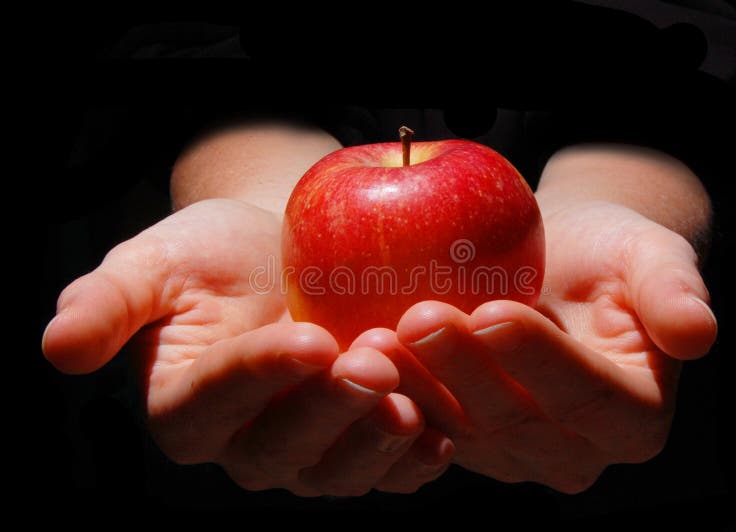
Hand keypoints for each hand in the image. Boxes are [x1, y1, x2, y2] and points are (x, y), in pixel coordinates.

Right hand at [42, 199, 453, 495]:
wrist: (282, 255)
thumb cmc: (215, 255)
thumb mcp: (154, 263)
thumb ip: (107, 303)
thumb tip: (59, 349)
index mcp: (185, 405)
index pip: (216, 399)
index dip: (261, 375)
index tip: (309, 340)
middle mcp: (243, 442)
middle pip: (283, 446)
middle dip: (330, 409)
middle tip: (375, 363)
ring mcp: (305, 450)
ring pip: (337, 469)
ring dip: (376, 440)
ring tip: (410, 398)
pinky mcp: (356, 442)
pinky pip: (384, 469)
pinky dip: (413, 460)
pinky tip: (443, 435)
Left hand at [356, 200, 716, 492]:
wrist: (558, 264)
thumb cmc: (607, 252)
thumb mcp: (652, 253)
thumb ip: (674, 291)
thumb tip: (697, 333)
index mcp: (632, 417)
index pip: (587, 394)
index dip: (539, 359)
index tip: (493, 310)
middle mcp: (575, 451)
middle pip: (516, 420)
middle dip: (465, 371)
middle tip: (418, 317)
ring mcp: (514, 455)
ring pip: (462, 429)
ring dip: (416, 387)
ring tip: (374, 341)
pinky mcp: (465, 441)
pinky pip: (427, 422)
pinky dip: (395, 393)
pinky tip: (360, 354)